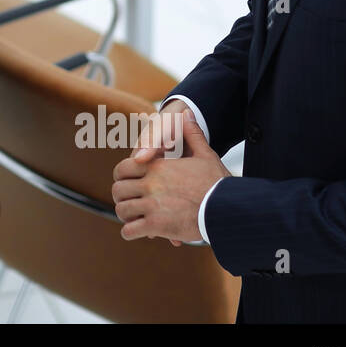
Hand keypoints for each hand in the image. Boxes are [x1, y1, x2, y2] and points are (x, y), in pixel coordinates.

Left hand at [111, 110, 230, 244]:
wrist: (228, 207)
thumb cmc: (217, 182)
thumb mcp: (205, 154)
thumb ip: (191, 134)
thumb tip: (187, 113)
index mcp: (157, 166)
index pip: (123, 169)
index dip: (121, 177)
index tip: (126, 184)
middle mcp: (149, 183)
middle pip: (118, 190)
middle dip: (121, 198)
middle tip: (127, 204)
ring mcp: (150, 204)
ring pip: (122, 210)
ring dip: (125, 216)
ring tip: (130, 220)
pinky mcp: (155, 225)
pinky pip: (130, 230)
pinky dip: (130, 233)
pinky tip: (136, 233)